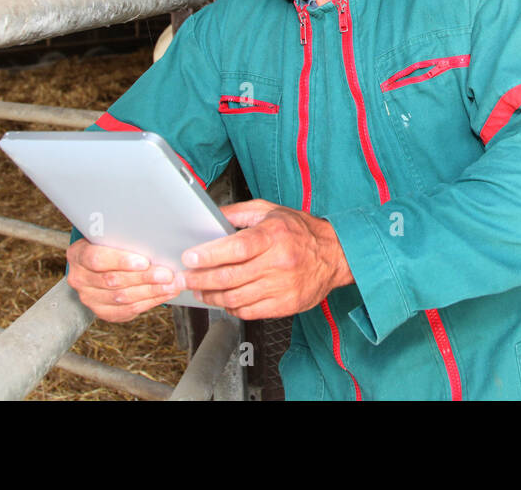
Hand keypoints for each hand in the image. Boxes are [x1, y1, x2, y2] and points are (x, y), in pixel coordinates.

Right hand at [65, 239, 183, 322]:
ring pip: (122, 298)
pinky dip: (149, 302)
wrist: (102, 264)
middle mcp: (79, 278)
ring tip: (171, 285)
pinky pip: (127, 310)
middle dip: (144, 278)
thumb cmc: (112, 244)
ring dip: (151, 291)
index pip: (97, 259)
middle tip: (167, 274)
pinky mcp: (101, 311)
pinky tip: (164, 294)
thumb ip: (125, 238)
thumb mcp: (112, 235)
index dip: (121, 261)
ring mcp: (89, 297)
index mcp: (78, 254)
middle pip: (113, 280)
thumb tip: (156, 240)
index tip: (144, 262)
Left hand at [179, 199, 353, 319]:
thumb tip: (211, 215)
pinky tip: (224, 300)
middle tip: (185, 278)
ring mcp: (282, 286)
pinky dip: (231, 307)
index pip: (237, 248)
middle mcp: (279, 262)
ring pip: (236, 297)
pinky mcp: (286, 305)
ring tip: (200, 291)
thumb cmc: (301, 231)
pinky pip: (250, 311)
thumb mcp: (271, 210)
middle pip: (231, 276)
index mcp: (274, 235)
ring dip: (212, 296)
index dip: (211, 254)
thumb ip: (238, 212)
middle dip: (201, 279)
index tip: (191, 257)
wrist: (335, 255)